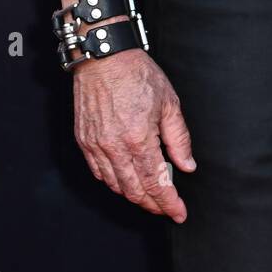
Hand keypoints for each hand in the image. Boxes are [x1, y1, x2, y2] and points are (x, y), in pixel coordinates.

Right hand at [72, 44, 194, 221]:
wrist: (104, 57)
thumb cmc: (138, 74)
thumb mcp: (169, 103)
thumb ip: (179, 138)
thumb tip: (187, 165)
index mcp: (139, 138)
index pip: (156, 183)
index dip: (169, 203)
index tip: (179, 213)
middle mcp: (115, 147)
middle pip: (135, 191)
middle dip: (153, 204)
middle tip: (167, 208)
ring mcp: (97, 146)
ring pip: (116, 186)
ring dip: (134, 196)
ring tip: (150, 197)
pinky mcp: (84, 141)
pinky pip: (98, 173)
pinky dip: (114, 183)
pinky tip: (125, 181)